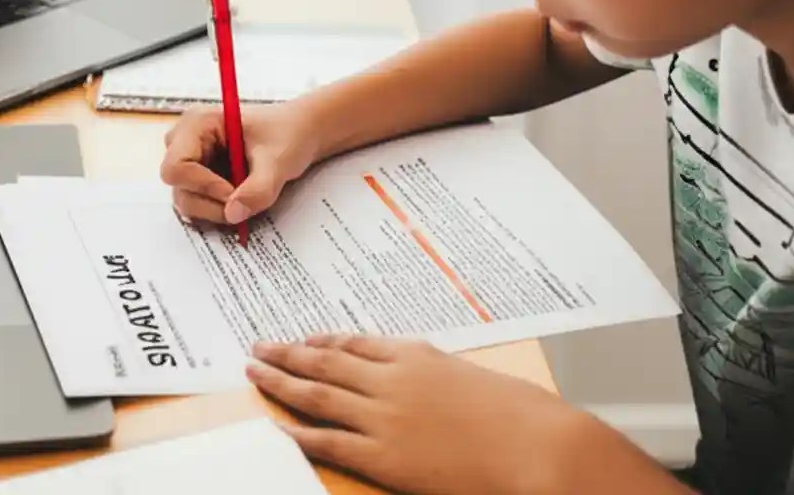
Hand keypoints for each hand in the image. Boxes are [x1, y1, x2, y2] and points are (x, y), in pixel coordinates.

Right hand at [161, 103, 318, 224]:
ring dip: (215, 209)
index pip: (177, 165)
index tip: (233, 194)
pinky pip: (197, 202)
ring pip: (186, 198)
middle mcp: (185, 141)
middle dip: (210, 202)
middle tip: (243, 203)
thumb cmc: (288, 133)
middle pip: (178, 186)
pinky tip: (240, 199)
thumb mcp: (278, 160)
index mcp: (197, 123)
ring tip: (246, 200)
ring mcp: (190, 160)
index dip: (203, 186)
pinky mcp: (197, 177)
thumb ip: (258, 189)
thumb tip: (233, 214)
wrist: (299, 134)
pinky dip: (217, 209)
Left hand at [247, 335, 675, 494]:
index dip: (322, 340)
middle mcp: (392, 380)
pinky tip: (277, 424)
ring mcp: (384, 417)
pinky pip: (328, 440)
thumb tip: (421, 378)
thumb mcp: (474, 378)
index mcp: (416, 355)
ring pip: (317, 393)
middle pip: (326, 361)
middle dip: (288, 353)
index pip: (356, 343)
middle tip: (259, 347)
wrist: (540, 448)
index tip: (302, 338)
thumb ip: (437, 374)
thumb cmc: (522, 416)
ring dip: (281, 381)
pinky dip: (298, 431)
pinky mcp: (383, 456)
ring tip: (254, 373)